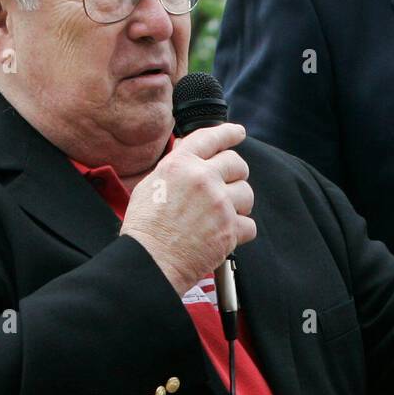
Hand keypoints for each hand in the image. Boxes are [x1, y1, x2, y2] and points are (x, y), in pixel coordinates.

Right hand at [119, 122, 255, 295]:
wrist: (150, 261)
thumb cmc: (144, 230)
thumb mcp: (149, 186)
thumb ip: (173, 169)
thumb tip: (185, 155)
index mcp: (181, 164)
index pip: (211, 137)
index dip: (229, 133)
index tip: (238, 132)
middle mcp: (203, 179)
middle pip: (236, 163)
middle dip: (236, 173)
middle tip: (229, 185)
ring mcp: (219, 204)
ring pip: (247, 193)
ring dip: (238, 204)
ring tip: (222, 216)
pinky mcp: (229, 229)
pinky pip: (249, 225)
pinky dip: (240, 232)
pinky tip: (224, 235)